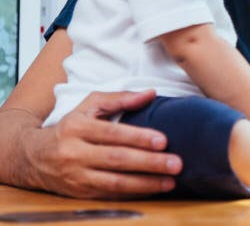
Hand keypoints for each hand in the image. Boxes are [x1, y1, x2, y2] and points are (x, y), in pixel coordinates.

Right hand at [27, 90, 181, 198]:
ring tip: (170, 181)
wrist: (32, 157)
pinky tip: (153, 189)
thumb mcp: (88, 106)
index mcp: (77, 128)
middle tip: (176, 163)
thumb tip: (150, 93)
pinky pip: (110, 196)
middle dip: (149, 163)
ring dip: (146, 183)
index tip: (164, 141)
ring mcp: (76, 176)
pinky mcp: (79, 194)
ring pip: (114, 183)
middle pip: (117, 160)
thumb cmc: (69, 127)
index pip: (112, 134)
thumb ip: (120, 98)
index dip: (139, 138)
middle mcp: (74, 153)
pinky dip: (134, 194)